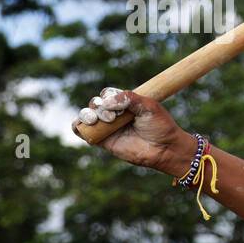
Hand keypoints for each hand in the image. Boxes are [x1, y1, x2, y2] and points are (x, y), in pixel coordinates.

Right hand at [75, 88, 195, 175]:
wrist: (165, 148)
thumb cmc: (160, 126)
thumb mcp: (149, 106)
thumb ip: (129, 98)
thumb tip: (107, 102)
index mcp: (125, 103)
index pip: (107, 94)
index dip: (108, 97)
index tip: (120, 106)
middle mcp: (114, 113)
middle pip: (95, 103)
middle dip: (99, 107)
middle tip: (112, 117)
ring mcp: (108, 126)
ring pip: (86, 115)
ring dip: (87, 114)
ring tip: (96, 120)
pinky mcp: (102, 140)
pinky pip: (82, 131)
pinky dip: (77, 126)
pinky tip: (82, 126)